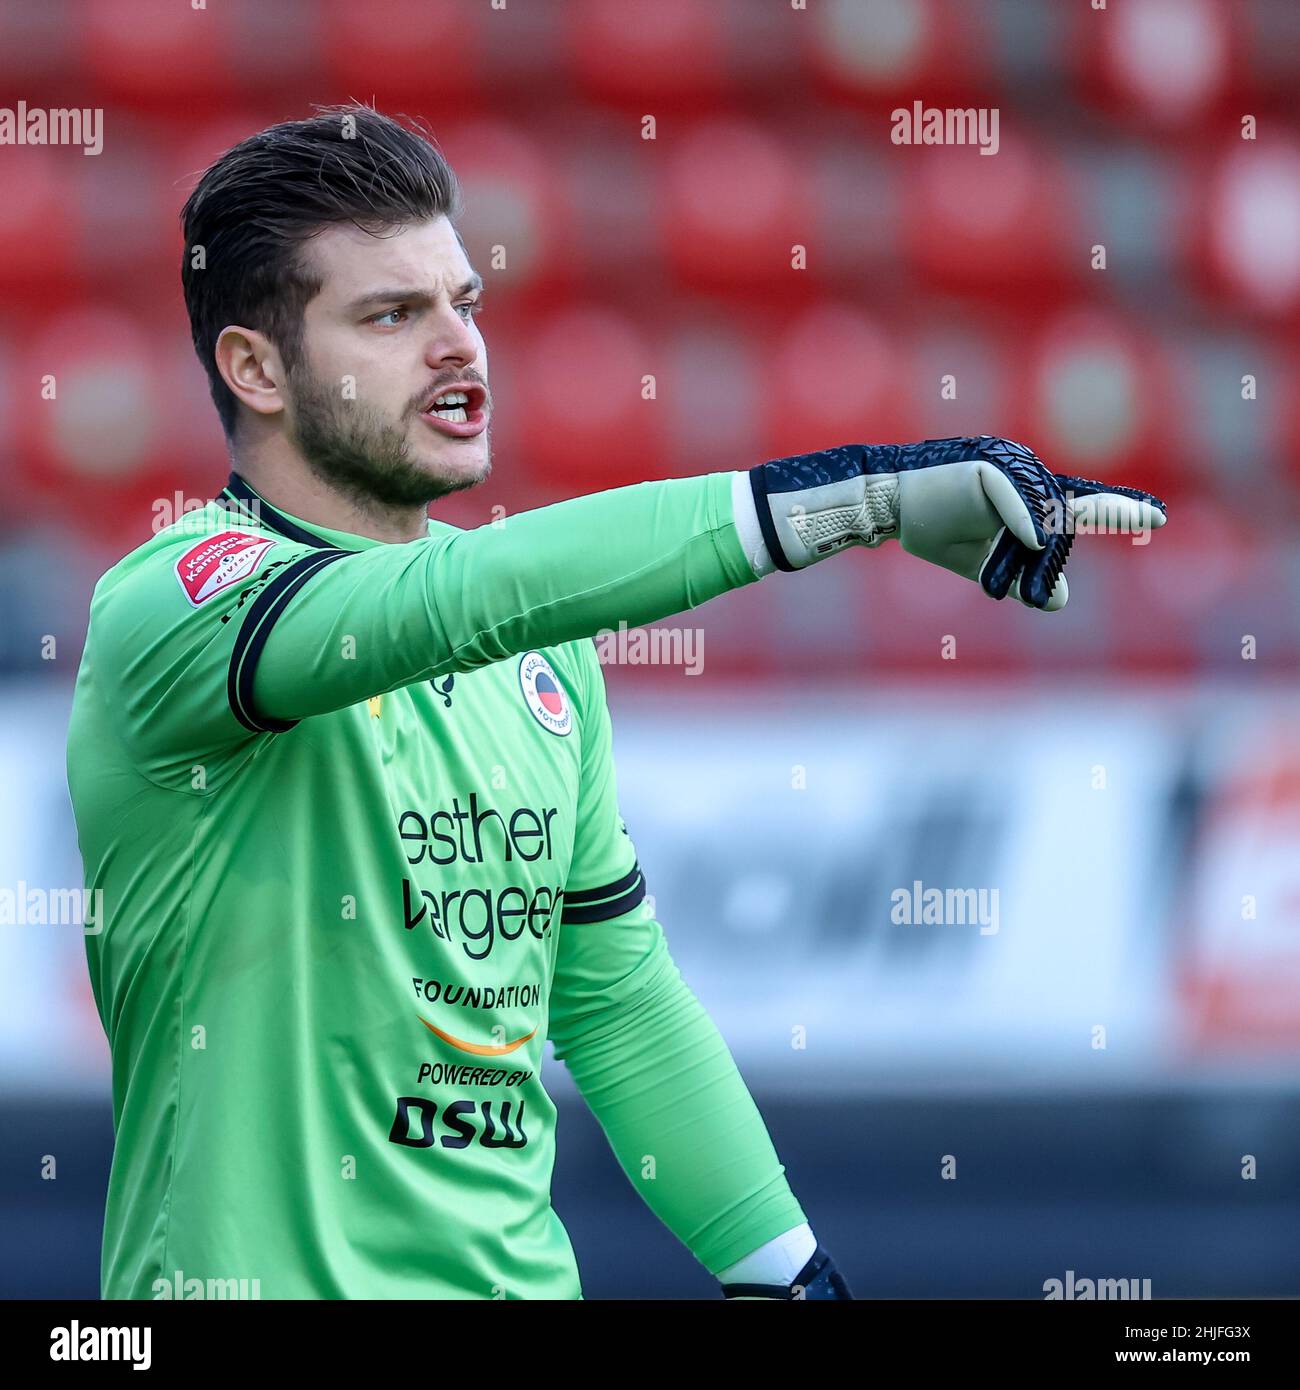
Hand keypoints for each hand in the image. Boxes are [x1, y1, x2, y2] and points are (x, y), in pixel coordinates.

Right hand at [747, 436, 1166, 610]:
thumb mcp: (985, 564)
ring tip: (1016, 583)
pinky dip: (1025, 520)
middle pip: (1065, 513)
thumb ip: (1024, 577)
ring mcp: (1007, 467)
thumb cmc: (931, 527)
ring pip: (1043, 512)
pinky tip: (1037, 541)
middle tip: (1110, 540)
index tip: (1156, 517)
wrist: (886, 505)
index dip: (1116, 509)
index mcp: (1026, 494)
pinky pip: (1015, 498)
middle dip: (1077, 539)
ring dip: (1035, 553)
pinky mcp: (986, 467)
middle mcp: (1024, 475)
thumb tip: (1061, 599)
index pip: (1079, 503)